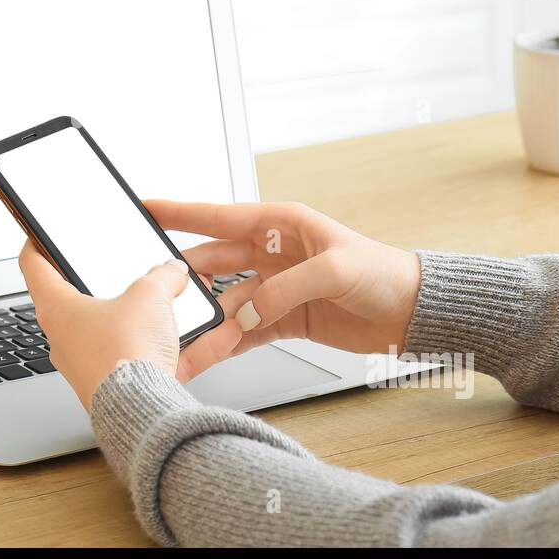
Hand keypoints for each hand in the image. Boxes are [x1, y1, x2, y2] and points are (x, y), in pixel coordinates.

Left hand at [18, 241, 242, 409]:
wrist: (143, 412)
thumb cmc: (125, 353)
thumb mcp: (150, 295)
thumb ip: (164, 276)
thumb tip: (174, 271)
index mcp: (59, 308)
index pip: (35, 265)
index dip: (39, 243)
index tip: (42, 234)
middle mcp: (70, 338)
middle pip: (87, 300)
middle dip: (117, 284)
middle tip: (133, 266)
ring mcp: (96, 364)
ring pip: (130, 331)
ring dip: (160, 318)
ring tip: (189, 300)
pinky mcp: (125, 387)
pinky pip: (159, 359)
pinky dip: (188, 348)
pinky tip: (220, 335)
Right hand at [146, 200, 421, 358]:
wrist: (412, 310)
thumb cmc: (383, 273)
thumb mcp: (333, 270)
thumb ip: (283, 289)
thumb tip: (244, 310)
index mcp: (280, 224)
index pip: (219, 215)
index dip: (179, 212)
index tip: (146, 207)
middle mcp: (272, 251)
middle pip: (214, 261)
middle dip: (183, 277)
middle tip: (154, 292)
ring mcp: (276, 286)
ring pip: (226, 300)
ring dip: (205, 318)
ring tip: (182, 334)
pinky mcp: (284, 317)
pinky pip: (244, 327)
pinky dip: (227, 340)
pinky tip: (209, 350)